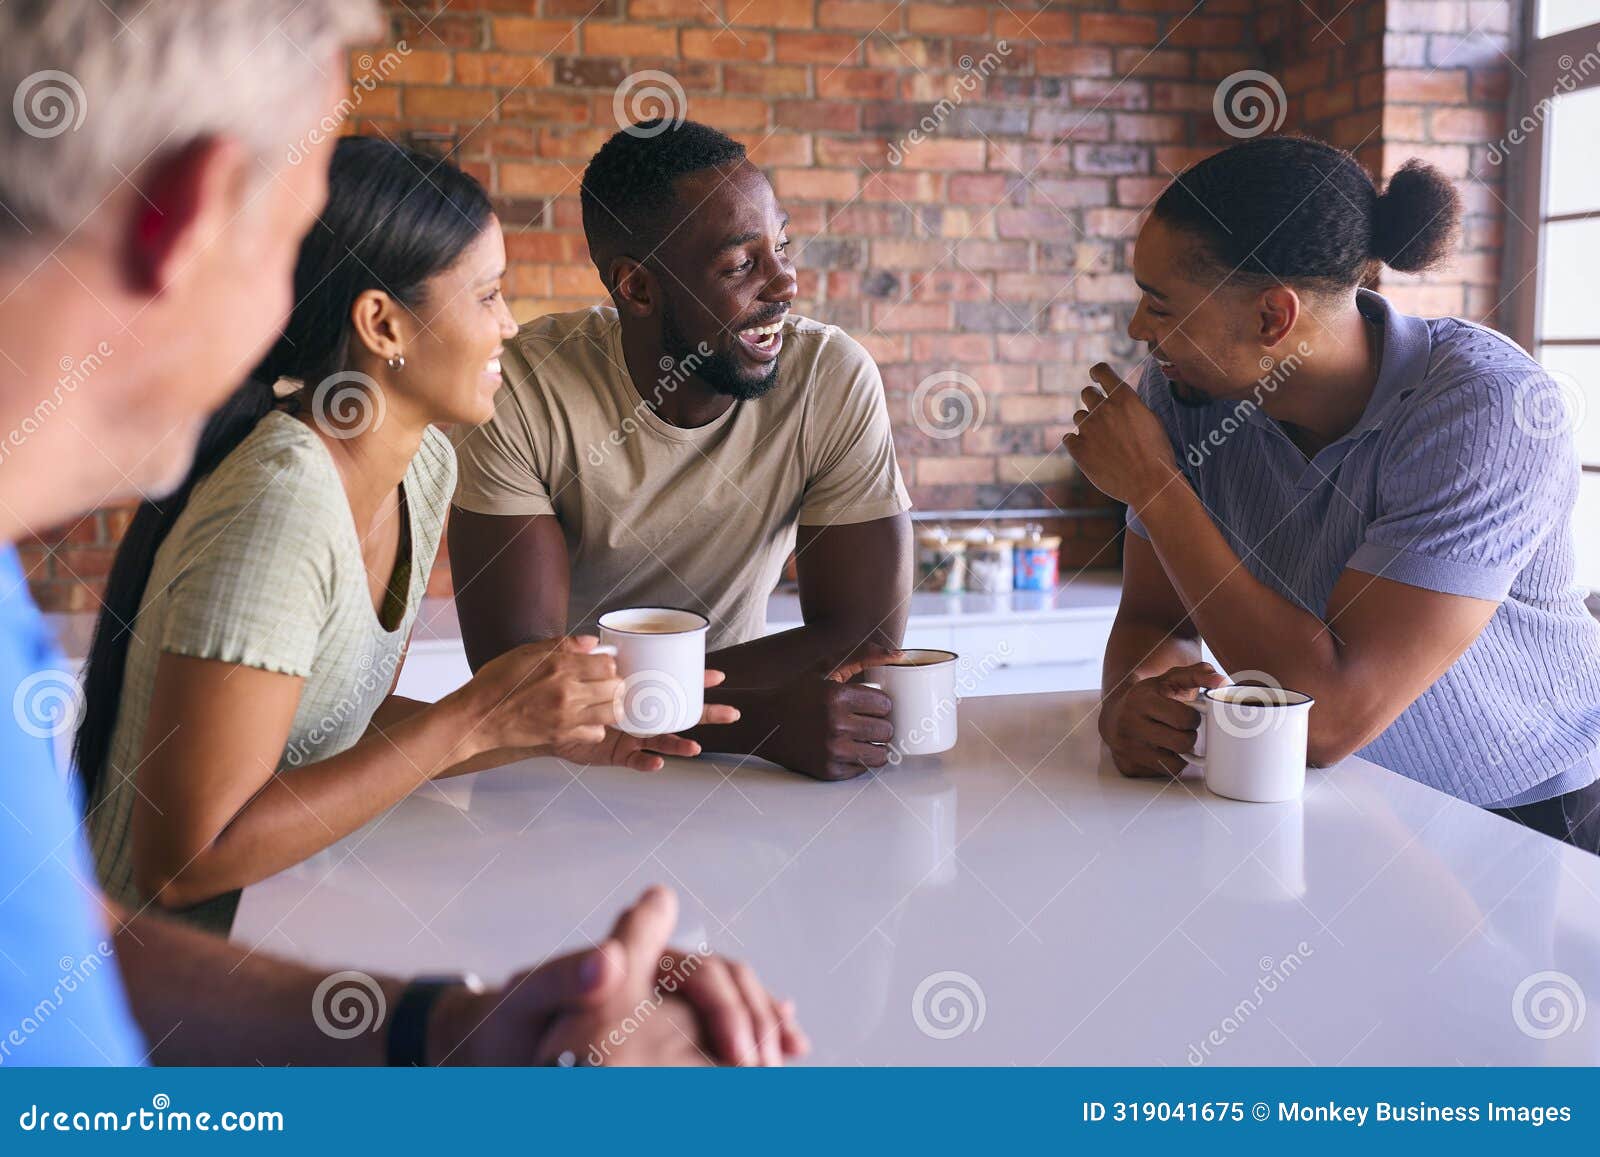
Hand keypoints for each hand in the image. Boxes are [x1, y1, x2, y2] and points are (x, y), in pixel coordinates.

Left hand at [430, 886, 805, 1065]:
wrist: (492, 1054)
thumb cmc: (503, 1028)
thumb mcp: (523, 1003)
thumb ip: (562, 978)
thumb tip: (609, 958)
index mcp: (631, 957)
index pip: (697, 969)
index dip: (726, 1003)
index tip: (740, 1053)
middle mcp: (656, 977)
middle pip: (727, 990)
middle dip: (756, 1022)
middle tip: (766, 1071)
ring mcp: (664, 1005)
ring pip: (734, 1009)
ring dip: (765, 1029)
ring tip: (790, 1059)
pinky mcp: (666, 1034)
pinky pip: (720, 1032)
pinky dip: (751, 1042)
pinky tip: (778, 1057)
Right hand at [453, 636, 620, 753]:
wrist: (478, 716)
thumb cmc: (497, 682)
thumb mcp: (527, 651)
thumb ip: (564, 645)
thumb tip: (592, 643)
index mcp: (560, 667)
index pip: (608, 665)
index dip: (607, 664)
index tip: (599, 666)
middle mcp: (568, 692)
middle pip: (616, 688)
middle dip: (614, 684)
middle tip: (603, 684)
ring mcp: (567, 717)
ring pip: (613, 712)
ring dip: (610, 706)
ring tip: (600, 702)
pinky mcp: (562, 736)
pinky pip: (596, 734)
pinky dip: (596, 727)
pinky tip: (586, 720)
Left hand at [551, 669, 741, 771]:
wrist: (552, 720)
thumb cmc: (575, 697)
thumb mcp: (589, 673)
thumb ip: (596, 658)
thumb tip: (602, 642)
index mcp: (644, 696)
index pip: (675, 685)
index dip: (696, 681)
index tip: (717, 676)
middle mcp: (644, 716)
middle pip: (681, 715)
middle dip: (707, 714)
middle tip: (731, 713)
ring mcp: (635, 737)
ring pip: (665, 740)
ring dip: (681, 744)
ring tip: (695, 747)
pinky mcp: (620, 754)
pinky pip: (637, 760)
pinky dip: (648, 762)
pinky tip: (657, 762)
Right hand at [761, 645, 900, 781]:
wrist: (765, 723)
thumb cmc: (799, 692)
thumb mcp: (826, 667)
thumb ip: (863, 654)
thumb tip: (900, 654)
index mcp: (836, 696)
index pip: (885, 704)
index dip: (880, 704)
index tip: (870, 704)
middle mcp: (834, 724)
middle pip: (886, 730)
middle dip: (881, 724)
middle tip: (867, 720)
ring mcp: (831, 751)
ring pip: (880, 754)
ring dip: (876, 744)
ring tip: (862, 735)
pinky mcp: (828, 771)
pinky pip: (864, 769)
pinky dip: (861, 760)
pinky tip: (848, 748)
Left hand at [1061, 363, 1181, 506]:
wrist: (1149, 483)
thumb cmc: (1156, 453)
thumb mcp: (1151, 420)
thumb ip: (1131, 405)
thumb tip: (1118, 399)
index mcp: (1124, 398)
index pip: (1101, 371)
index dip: (1097, 372)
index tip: (1095, 377)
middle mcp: (1103, 409)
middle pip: (1087, 393)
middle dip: (1094, 401)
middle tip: (1102, 415)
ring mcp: (1088, 428)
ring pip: (1079, 417)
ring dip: (1088, 425)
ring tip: (1104, 442)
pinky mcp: (1078, 448)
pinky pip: (1069, 438)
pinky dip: (1077, 443)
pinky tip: (1091, 453)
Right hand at [1100, 662, 1225, 777]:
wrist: (1115, 714)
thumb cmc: (1149, 697)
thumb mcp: (1171, 679)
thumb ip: (1199, 674)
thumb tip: (1223, 682)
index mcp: (1141, 700)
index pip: (1184, 719)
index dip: (1192, 718)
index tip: (1187, 715)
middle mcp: (1129, 725)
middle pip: (1182, 743)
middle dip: (1188, 736)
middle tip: (1181, 729)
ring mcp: (1127, 748)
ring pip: (1175, 764)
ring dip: (1180, 753)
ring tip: (1172, 739)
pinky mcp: (1128, 767)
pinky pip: (1163, 774)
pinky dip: (1168, 764)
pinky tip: (1161, 751)